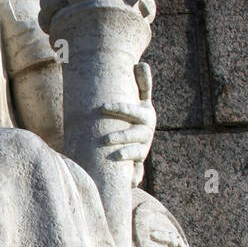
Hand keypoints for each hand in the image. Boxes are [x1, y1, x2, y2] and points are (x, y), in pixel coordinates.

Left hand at [99, 62, 155, 186]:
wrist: (144, 131)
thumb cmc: (137, 112)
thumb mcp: (141, 98)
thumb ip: (142, 83)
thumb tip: (142, 64)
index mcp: (145, 115)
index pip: (132, 111)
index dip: (118, 108)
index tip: (101, 106)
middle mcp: (145, 133)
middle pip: (135, 136)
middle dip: (121, 137)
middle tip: (105, 139)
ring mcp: (143, 148)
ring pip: (137, 154)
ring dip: (127, 156)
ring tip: (114, 157)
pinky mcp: (138, 162)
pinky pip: (138, 171)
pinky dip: (134, 177)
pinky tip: (129, 183)